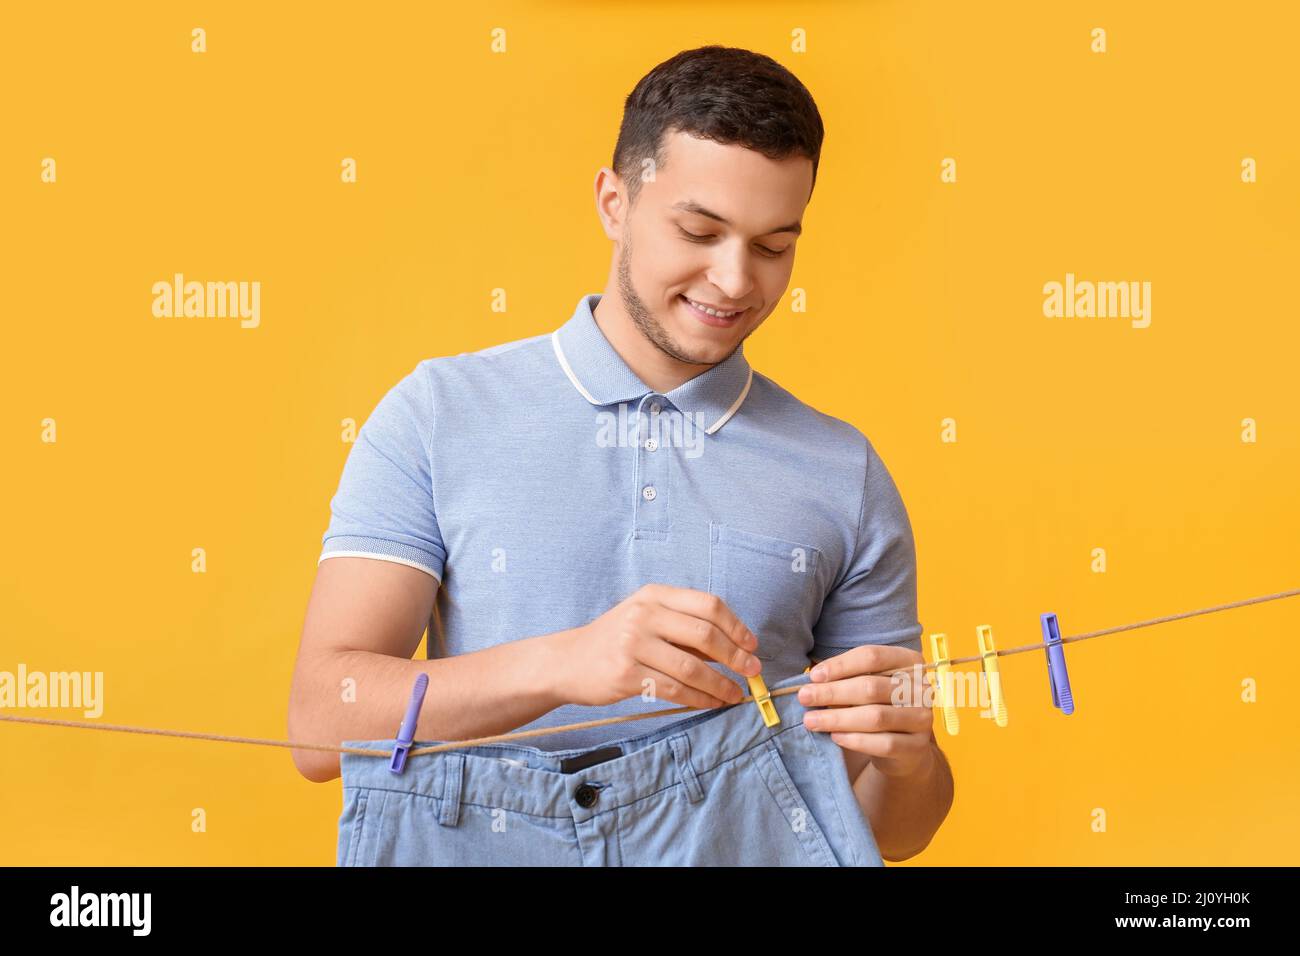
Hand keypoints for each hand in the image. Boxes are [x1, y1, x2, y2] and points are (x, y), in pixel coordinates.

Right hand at [549, 584, 763, 709]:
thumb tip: (735, 649)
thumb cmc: (615, 640)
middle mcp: (644, 614)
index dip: (736, 626)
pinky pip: (674, 690)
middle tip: (753, 671)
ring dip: (721, 684)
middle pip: (705, 634)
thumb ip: (684, 628)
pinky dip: (699, 699)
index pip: (708, 604)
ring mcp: (633, 644)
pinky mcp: (626, 675)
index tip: (752, 645)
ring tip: (735, 695)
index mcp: (654, 595)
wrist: (568, 661)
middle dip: (736, 656)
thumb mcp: (647, 620)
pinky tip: (711, 703)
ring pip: (692, 668)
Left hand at [797, 644, 934, 778]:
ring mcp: (922, 719)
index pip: (872, 656)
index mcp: (910, 662)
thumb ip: (846, 678)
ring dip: (838, 718)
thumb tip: (812, 681)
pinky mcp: (917, 747)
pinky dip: (855, 740)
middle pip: (871, 686)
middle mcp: (921, 688)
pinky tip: (835, 736)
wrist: (904, 749)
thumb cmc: (879, 706)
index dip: (840, 665)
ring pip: (875, 716)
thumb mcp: (867, 685)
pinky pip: (883, 743)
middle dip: (832, 692)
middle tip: (804, 697)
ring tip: (811, 720)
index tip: (813, 676)